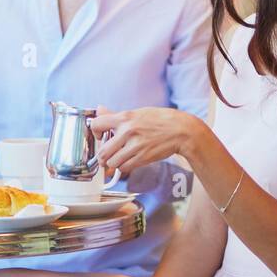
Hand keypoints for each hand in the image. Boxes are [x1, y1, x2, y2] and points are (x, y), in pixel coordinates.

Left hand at [88, 107, 208, 175]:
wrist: (181, 130)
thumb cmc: (161, 120)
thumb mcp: (138, 112)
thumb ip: (116, 114)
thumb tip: (99, 108)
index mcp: (125, 117)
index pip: (96, 124)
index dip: (95, 132)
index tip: (100, 135)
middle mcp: (127, 132)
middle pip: (102, 151)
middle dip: (102, 155)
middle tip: (106, 154)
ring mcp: (135, 146)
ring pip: (112, 162)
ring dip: (113, 163)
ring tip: (118, 158)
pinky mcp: (142, 158)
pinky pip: (124, 167)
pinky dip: (123, 167)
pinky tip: (128, 161)